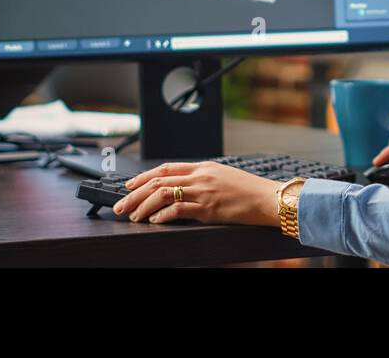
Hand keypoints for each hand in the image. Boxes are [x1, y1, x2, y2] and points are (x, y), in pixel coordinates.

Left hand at [111, 162, 279, 225]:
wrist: (269, 199)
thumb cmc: (250, 191)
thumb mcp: (224, 177)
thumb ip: (203, 179)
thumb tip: (184, 187)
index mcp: (203, 167)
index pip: (165, 168)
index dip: (143, 177)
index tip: (129, 185)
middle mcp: (200, 176)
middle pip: (157, 181)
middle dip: (134, 194)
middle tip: (120, 205)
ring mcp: (203, 191)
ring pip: (162, 194)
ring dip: (143, 206)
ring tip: (134, 216)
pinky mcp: (208, 208)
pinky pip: (177, 210)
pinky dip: (162, 216)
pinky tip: (154, 222)